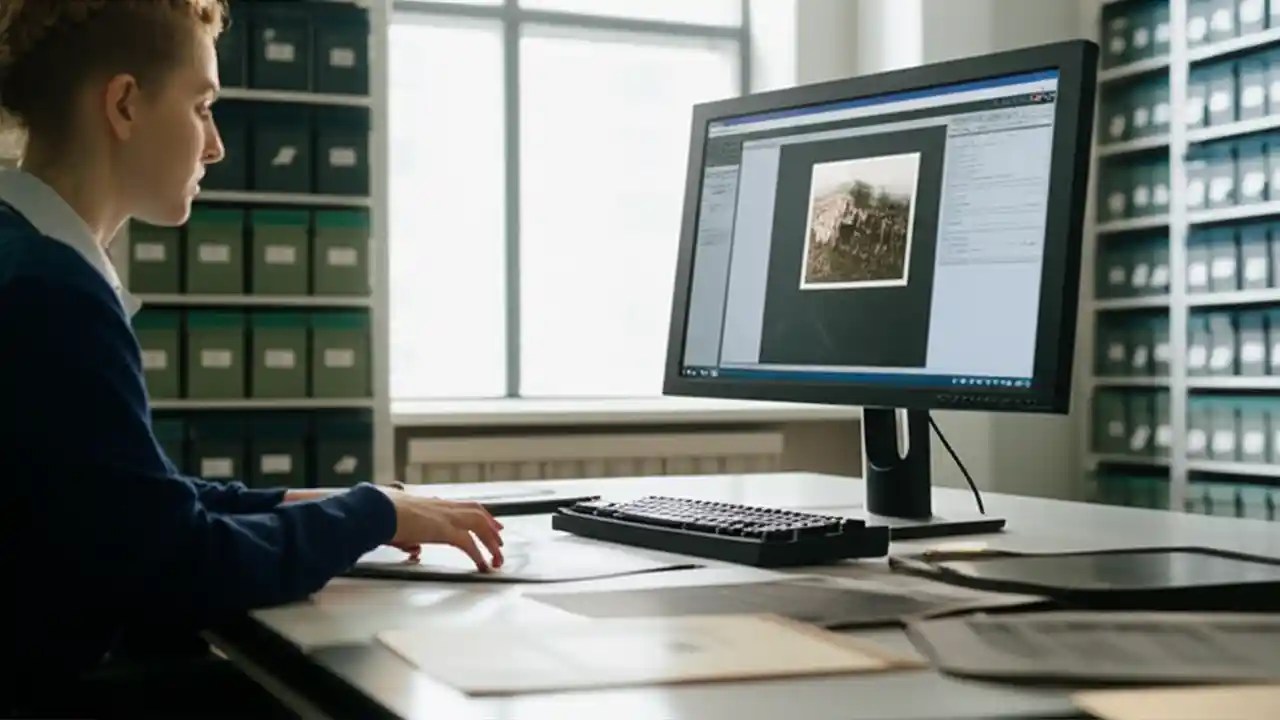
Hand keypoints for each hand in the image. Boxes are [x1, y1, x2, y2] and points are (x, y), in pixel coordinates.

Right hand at [377, 488, 504, 571]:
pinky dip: (478, 555)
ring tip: (497, 558)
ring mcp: (445, 516)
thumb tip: (413, 548)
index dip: (477, 514)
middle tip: (500, 540)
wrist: (376, 511)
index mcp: (432, 504)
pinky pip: (468, 543)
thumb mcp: (398, 523)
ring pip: (478, 525)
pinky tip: (483, 566)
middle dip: (490, 527)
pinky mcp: (444, 530)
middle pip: (476, 513)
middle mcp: (442, 507)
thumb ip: (409, 535)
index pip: (462, 506)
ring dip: (490, 542)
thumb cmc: (380, 514)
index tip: (488, 522)